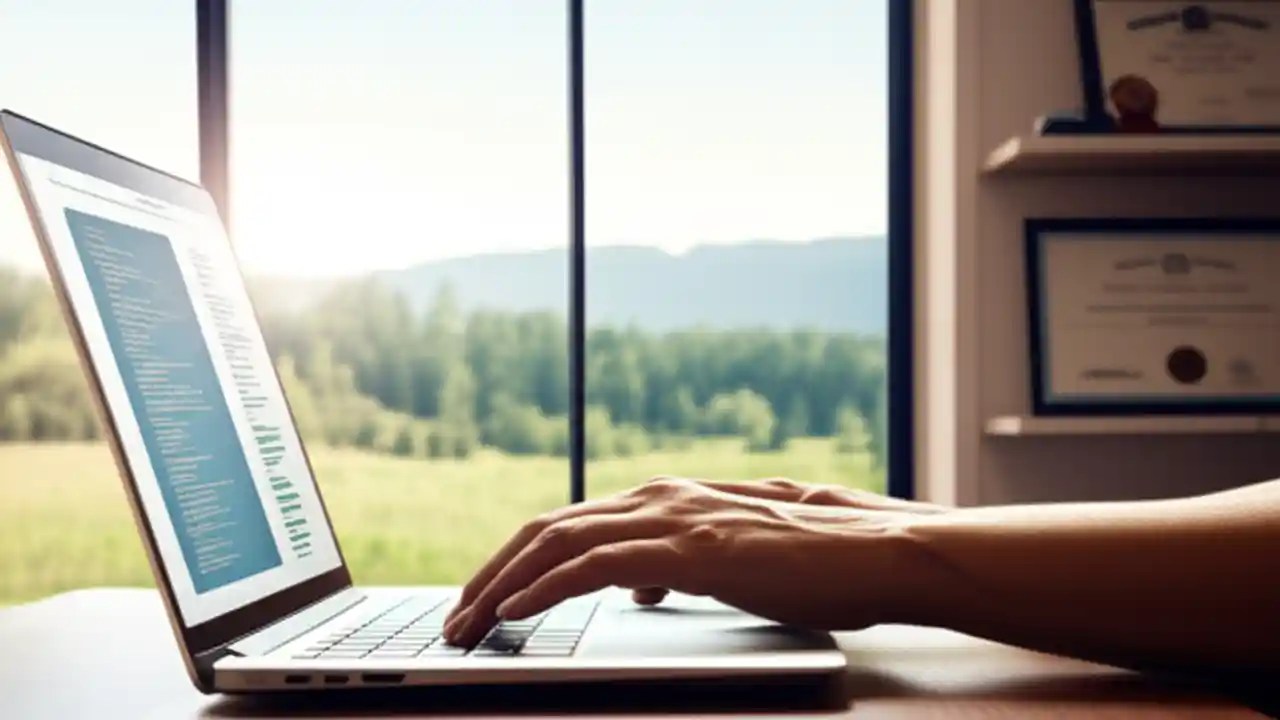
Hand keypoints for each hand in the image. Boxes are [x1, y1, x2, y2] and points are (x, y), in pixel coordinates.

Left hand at [442, 477, 931, 646]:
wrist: (877, 553)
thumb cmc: (813, 563)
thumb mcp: (733, 561)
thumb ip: (679, 565)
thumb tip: (641, 586)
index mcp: (666, 500)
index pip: (570, 526)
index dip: (519, 561)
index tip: (488, 596)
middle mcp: (659, 498)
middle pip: (548, 528)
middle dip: (493, 572)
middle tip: (459, 614)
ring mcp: (672, 519)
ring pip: (558, 542)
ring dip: (504, 583)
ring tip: (470, 621)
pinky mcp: (688, 550)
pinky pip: (593, 567)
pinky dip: (545, 587)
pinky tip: (517, 610)